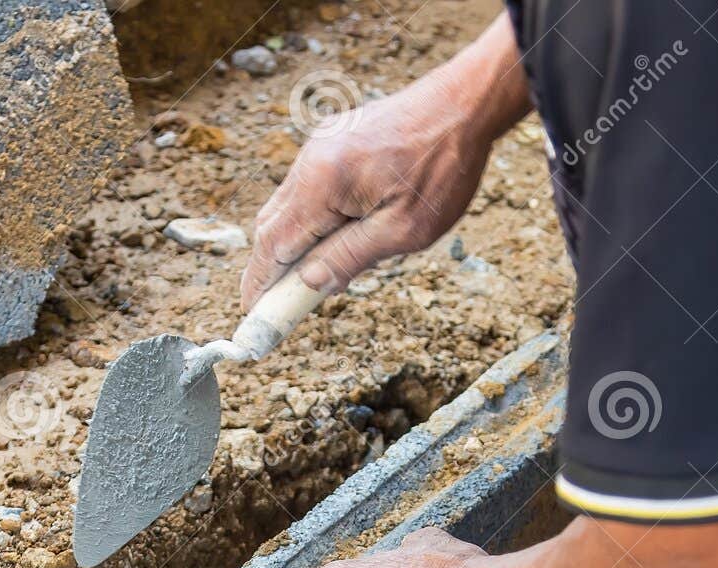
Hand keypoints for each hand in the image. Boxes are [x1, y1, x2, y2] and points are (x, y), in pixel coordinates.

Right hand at [240, 15, 529, 308]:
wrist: (464, 103)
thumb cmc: (443, 168)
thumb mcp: (405, 229)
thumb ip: (351, 256)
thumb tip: (309, 283)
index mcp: (322, 183)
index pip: (275, 244)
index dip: (261, 283)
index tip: (253, 313)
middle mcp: (311, 160)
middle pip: (272, 225)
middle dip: (270, 267)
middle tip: (278, 304)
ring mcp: (320, 146)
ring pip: (290, 206)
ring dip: (294, 243)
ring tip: (313, 277)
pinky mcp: (335, 140)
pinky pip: (310, 187)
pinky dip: (312, 218)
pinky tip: (337, 237)